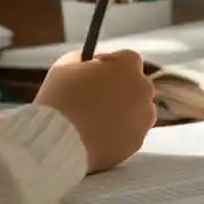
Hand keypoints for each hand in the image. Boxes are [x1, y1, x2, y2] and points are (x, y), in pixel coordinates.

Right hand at [35, 49, 156, 172]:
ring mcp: (145, 117)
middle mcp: (144, 88)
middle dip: (117, 90)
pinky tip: (97, 138)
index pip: (125, 59)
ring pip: (135, 110)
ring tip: (93, 123)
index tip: (92, 77)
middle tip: (92, 101)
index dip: (108, 67)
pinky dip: (118, 134)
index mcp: (129, 65)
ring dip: (120, 112)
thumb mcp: (64, 66)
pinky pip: (130, 133)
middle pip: (134, 85)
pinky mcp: (138, 141)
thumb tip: (92, 64)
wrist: (58, 144)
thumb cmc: (60, 99)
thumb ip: (84, 60)